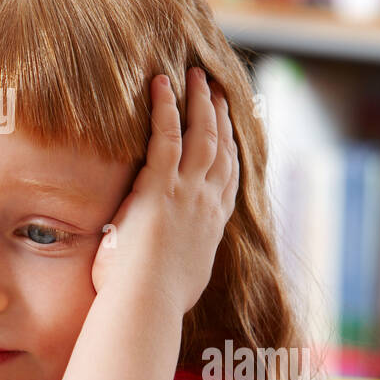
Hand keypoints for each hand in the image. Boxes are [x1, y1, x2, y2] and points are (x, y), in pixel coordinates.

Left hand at [91, 67, 239, 312]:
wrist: (146, 304)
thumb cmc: (153, 300)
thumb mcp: (179, 278)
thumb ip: (179, 261)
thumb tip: (171, 266)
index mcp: (212, 225)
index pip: (229, 177)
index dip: (232, 148)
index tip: (233, 129)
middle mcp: (208, 203)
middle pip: (221, 148)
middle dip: (220, 115)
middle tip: (217, 89)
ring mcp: (187, 192)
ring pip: (202, 135)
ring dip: (200, 101)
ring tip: (197, 75)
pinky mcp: (160, 186)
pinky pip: (167, 136)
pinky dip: (166, 107)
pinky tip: (162, 84)